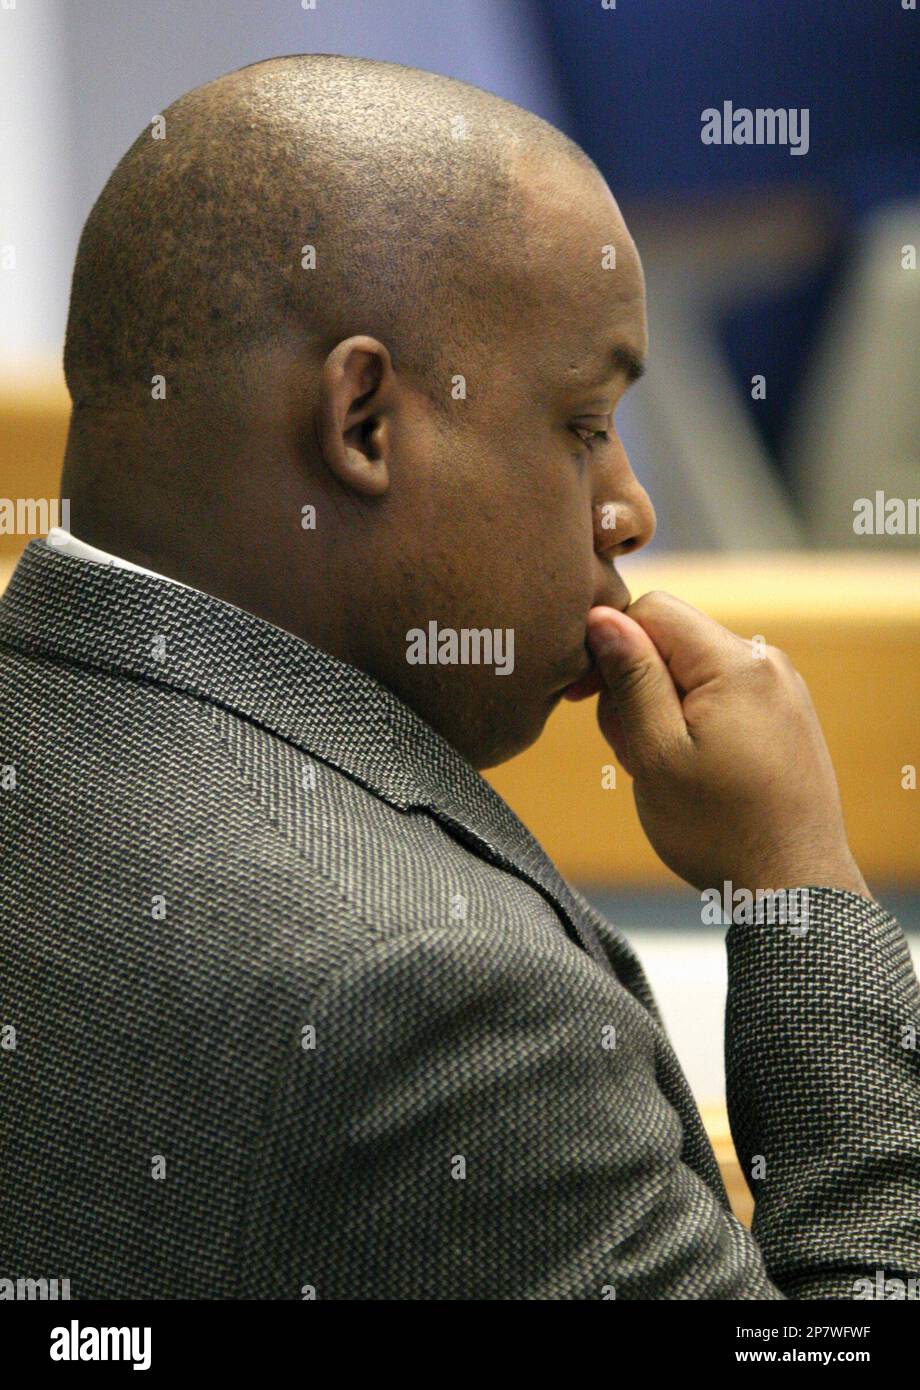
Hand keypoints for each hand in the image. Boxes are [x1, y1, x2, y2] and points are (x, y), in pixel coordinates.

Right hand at [569, 592, 870, 899]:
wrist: (794, 887)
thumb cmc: (719, 830)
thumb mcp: (656, 754)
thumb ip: (631, 678)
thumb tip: (602, 615)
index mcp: (736, 663)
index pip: (652, 609)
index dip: (609, 645)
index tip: (586, 698)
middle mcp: (765, 662)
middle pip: (671, 640)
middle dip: (635, 687)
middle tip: (633, 753)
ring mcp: (779, 689)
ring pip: (690, 671)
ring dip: (658, 711)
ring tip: (660, 770)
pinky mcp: (782, 716)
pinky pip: (718, 696)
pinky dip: (689, 724)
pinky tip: (689, 771)